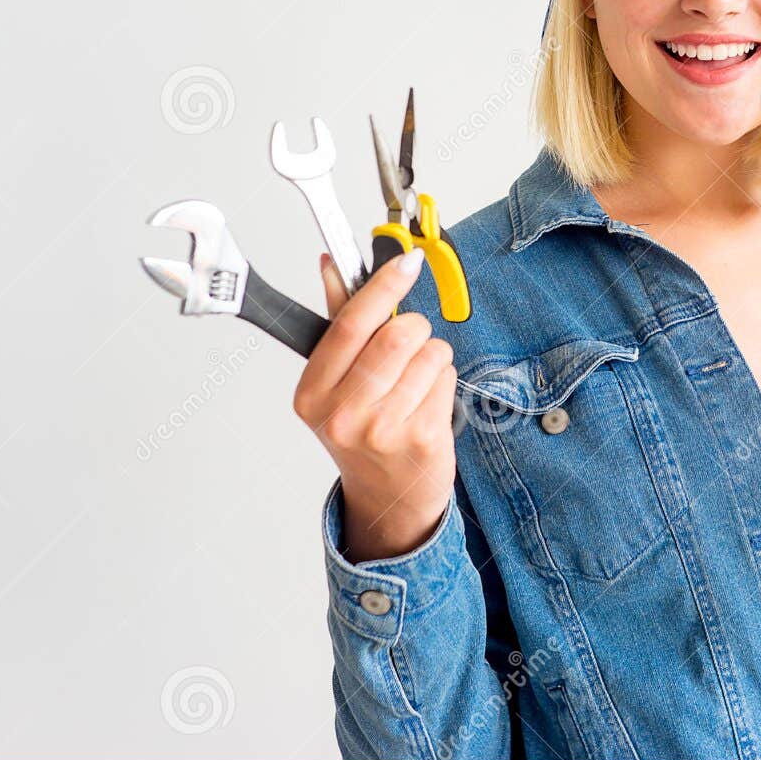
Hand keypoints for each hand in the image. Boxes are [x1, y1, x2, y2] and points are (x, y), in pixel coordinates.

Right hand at [293, 248, 459, 562]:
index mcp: (312, 393)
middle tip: (411, 340)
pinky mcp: (423, 439)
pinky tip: (428, 402)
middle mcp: (343, 415)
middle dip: (414, 327)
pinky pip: (447, 378)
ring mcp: (383, 430)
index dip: (383, 286)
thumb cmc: (363, 432)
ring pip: (430, 353)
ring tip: (416, 381)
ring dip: (432, 356)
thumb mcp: (337, 383)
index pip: (350, 324)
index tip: (407, 261)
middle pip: (397, 335)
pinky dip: (444, 380)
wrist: (388, 498)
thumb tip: (331, 264)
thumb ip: (338, 321)